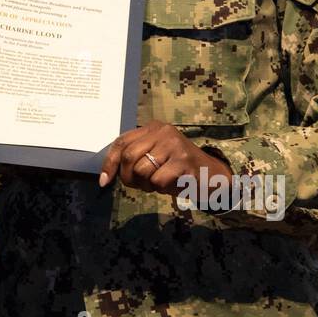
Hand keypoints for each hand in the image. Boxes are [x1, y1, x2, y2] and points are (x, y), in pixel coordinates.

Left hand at [98, 120, 231, 194]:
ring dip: (146, 185)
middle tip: (140, 185)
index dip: (109, 163)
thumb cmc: (177, 169)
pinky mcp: (184, 161)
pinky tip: (171, 185)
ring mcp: (174, 145)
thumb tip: (106, 175)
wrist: (212, 176)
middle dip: (128, 177)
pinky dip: (160, 188)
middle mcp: (163, 131)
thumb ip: (134, 159)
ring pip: (142, 170)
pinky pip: (157, 180)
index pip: (121, 142)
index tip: (104, 181)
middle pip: (128, 156)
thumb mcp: (155, 158)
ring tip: (158, 183)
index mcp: (153, 128)